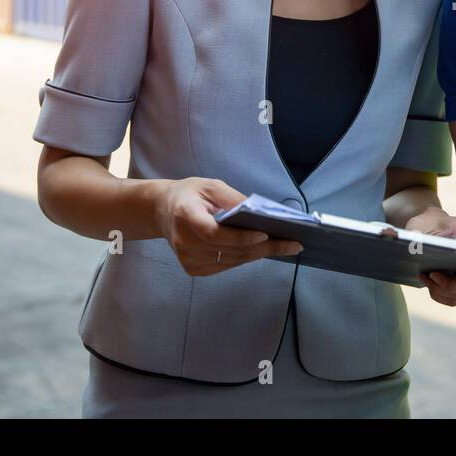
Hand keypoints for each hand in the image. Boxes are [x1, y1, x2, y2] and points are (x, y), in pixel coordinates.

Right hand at [152, 177, 302, 276]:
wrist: (163, 211)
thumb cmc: (190, 195)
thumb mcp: (210, 186)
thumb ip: (233, 199)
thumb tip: (260, 213)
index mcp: (186, 216)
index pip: (214, 233)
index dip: (240, 237)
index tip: (265, 234)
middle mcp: (184, 242)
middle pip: (230, 250)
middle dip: (265, 247)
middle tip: (293, 243)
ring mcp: (188, 260)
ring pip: (233, 260)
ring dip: (260, 253)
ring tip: (287, 246)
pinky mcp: (193, 269)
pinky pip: (227, 264)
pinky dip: (246, 256)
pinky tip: (265, 249)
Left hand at [406, 208, 455, 305]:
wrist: (429, 226)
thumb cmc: (424, 223)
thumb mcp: (418, 223)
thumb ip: (415, 233)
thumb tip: (413, 246)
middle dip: (448, 284)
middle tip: (431, 275)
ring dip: (440, 290)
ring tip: (423, 275)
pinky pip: (452, 298)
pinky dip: (438, 294)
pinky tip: (427, 281)